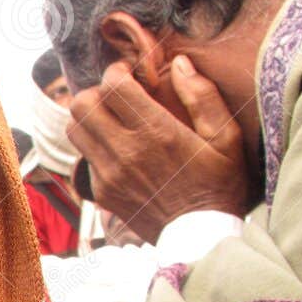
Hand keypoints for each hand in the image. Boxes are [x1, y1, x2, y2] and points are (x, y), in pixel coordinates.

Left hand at [67, 56, 250, 244]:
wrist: (201, 238)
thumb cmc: (220, 184)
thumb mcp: (227, 138)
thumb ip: (203, 96)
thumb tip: (178, 63)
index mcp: (157, 133)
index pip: (112, 87)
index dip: (117, 72)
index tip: (130, 75)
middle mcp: (125, 152)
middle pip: (81, 105)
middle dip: (96, 92)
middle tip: (116, 96)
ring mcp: (108, 175)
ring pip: (74, 129)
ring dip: (89, 117)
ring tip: (112, 118)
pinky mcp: (102, 192)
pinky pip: (85, 157)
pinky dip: (95, 145)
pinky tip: (119, 148)